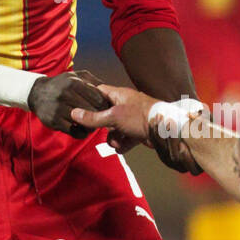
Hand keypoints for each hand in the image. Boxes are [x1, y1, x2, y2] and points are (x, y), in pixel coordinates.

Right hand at [28, 70, 110, 136]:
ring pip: (85, 123)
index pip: (99, 98)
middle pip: (94, 111)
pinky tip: (82, 129)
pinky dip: (82, 133)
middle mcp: (66, 94)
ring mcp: (59, 108)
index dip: (105, 106)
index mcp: (74, 82)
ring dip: (92, 126)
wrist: (37, 93)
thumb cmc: (62, 85)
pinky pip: (75, 132)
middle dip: (100, 117)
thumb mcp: (76, 76)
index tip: (106, 110)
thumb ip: (93, 81)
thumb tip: (109, 90)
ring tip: (93, 125)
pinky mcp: (54, 121)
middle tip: (102, 119)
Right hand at [71, 84, 203, 171]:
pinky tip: (123, 148)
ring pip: (114, 128)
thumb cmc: (139, 116)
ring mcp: (131, 118)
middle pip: (104, 113)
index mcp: (117, 95)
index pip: (97, 91)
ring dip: (113, 138)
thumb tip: (73, 113)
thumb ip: (93, 117)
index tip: (77, 108)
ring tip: (116, 143)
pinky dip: (123, 143)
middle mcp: (124, 104)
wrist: (165, 130)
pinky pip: (125, 137)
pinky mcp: (138, 130)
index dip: (86, 98)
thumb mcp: (113, 116)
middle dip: (101, 126)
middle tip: (96, 132)